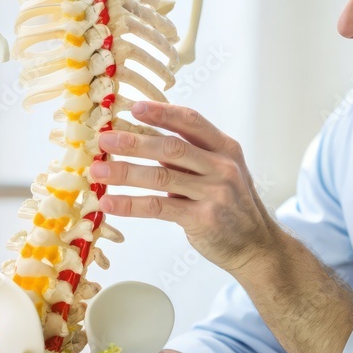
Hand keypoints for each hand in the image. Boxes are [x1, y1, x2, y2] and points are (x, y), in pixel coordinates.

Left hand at [90, 101, 276, 274]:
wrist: (255, 245)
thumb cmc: (231, 206)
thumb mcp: (219, 173)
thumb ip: (189, 158)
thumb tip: (142, 141)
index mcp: (225, 149)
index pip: (191, 121)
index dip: (162, 112)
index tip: (133, 107)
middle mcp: (222, 167)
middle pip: (172, 147)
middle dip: (134, 142)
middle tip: (104, 139)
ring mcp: (215, 193)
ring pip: (162, 177)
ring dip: (125, 173)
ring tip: (97, 171)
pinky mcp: (203, 219)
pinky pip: (159, 207)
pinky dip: (131, 204)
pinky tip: (110, 203)